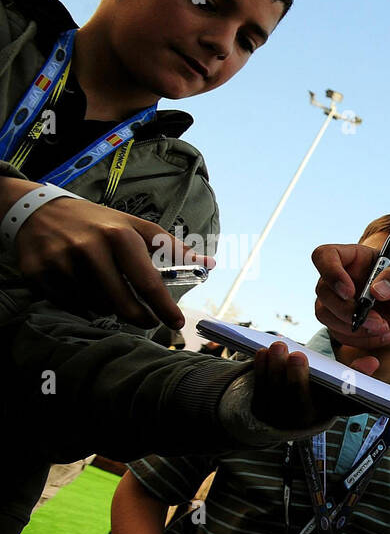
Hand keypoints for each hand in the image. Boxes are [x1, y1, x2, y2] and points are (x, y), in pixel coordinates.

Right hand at [3, 181, 211, 329]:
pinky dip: (82, 302)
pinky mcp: (37, 272)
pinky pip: (71, 305)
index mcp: (118, 235)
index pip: (147, 281)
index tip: (176, 323)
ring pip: (97, 306)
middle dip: (139, 317)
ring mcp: (61, 261)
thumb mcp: (133, 226)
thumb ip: (171, 246)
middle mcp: (89, 248)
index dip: (164, 307)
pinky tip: (80, 284)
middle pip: (122, 303)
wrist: (38, 210)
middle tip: (147, 319)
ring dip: (107, 304)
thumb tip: (209, 263)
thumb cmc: (97, 223)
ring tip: (104, 285)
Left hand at [250, 341, 357, 429]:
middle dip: (298, 378)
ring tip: (279, 346)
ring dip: (276, 367)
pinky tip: (263, 352)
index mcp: (329, 411)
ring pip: (276, 392)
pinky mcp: (261, 409)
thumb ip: (354, 374)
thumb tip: (372, 362)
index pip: (347, 406)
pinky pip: (260, 388)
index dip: (355, 396)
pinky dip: (261, 369)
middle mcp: (305, 419)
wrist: (286, 412)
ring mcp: (280, 416)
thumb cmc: (318, 392)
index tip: (360, 380)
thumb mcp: (336, 386)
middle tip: (298, 356)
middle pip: (300, 401)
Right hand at [312, 242, 389, 348]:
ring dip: (355, 328)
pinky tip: (385, 335)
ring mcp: (336, 300)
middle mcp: (340, 277)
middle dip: (348, 311)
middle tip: (378, 321)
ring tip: (386, 328)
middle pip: (323, 291)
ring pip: (326, 314)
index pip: (324, 255)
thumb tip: (376, 290)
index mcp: (353, 257)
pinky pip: (338, 334)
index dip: (331, 273)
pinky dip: (363, 340)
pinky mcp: (339, 322)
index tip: (350, 292)